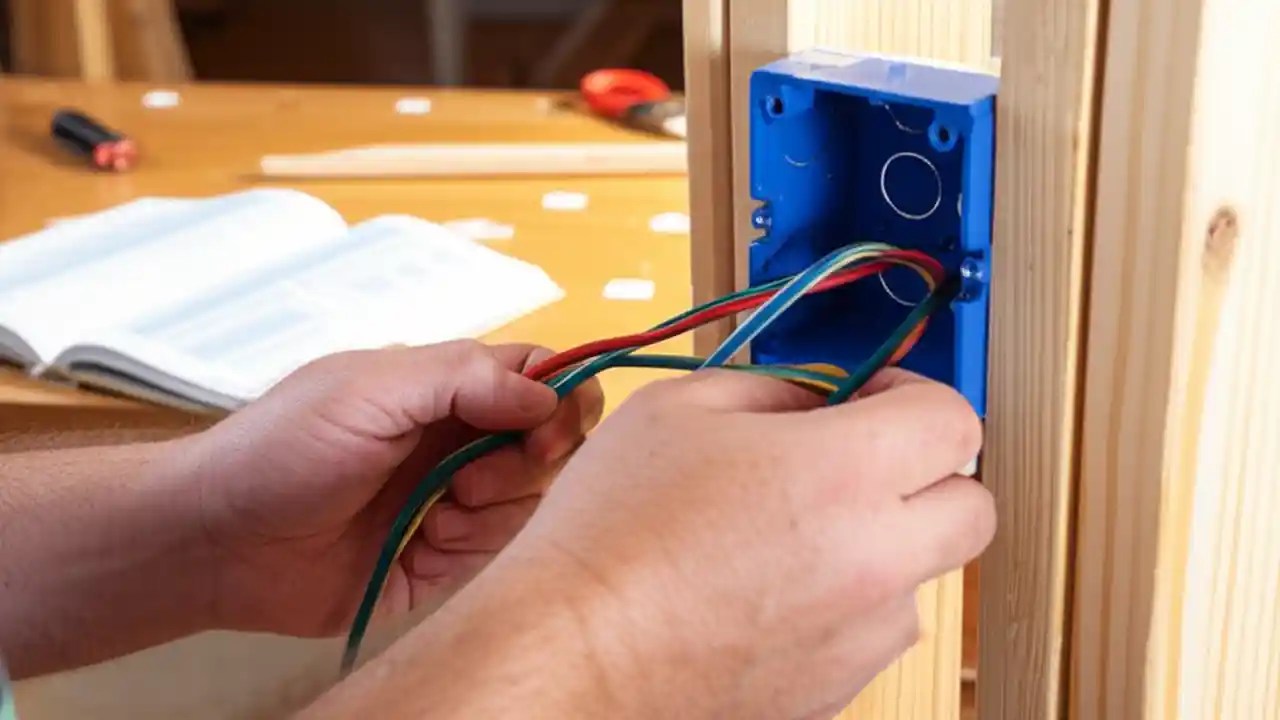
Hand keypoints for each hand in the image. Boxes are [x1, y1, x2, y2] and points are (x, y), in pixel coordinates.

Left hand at [186, 341, 603, 636]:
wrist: (219, 542)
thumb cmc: (284, 448)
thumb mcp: (373, 389)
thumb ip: (466, 378)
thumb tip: (550, 396)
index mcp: (447, 388)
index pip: (542, 378)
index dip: (563, 399)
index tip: (542, 430)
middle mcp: (459, 440)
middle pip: (551, 443)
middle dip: (528, 462)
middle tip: (468, 479)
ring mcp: (454, 502)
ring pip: (530, 501)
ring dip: (494, 507)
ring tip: (436, 511)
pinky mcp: (442, 562)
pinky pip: (497, 556)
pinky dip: (470, 548)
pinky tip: (422, 543)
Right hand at [503, 368, 992, 718]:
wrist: (570, 649)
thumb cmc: (610, 536)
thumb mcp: (678, 408)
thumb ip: (770, 387)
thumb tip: (812, 400)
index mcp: (845, 474)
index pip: (954, 420)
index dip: (916, 396)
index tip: (877, 398)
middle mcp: (873, 561)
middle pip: (972, 508)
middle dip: (929, 476)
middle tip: (865, 463)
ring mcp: (859, 636)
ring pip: (919, 579)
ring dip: (880, 547)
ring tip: (788, 536)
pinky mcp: (833, 689)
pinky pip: (865, 633)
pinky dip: (838, 605)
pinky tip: (763, 590)